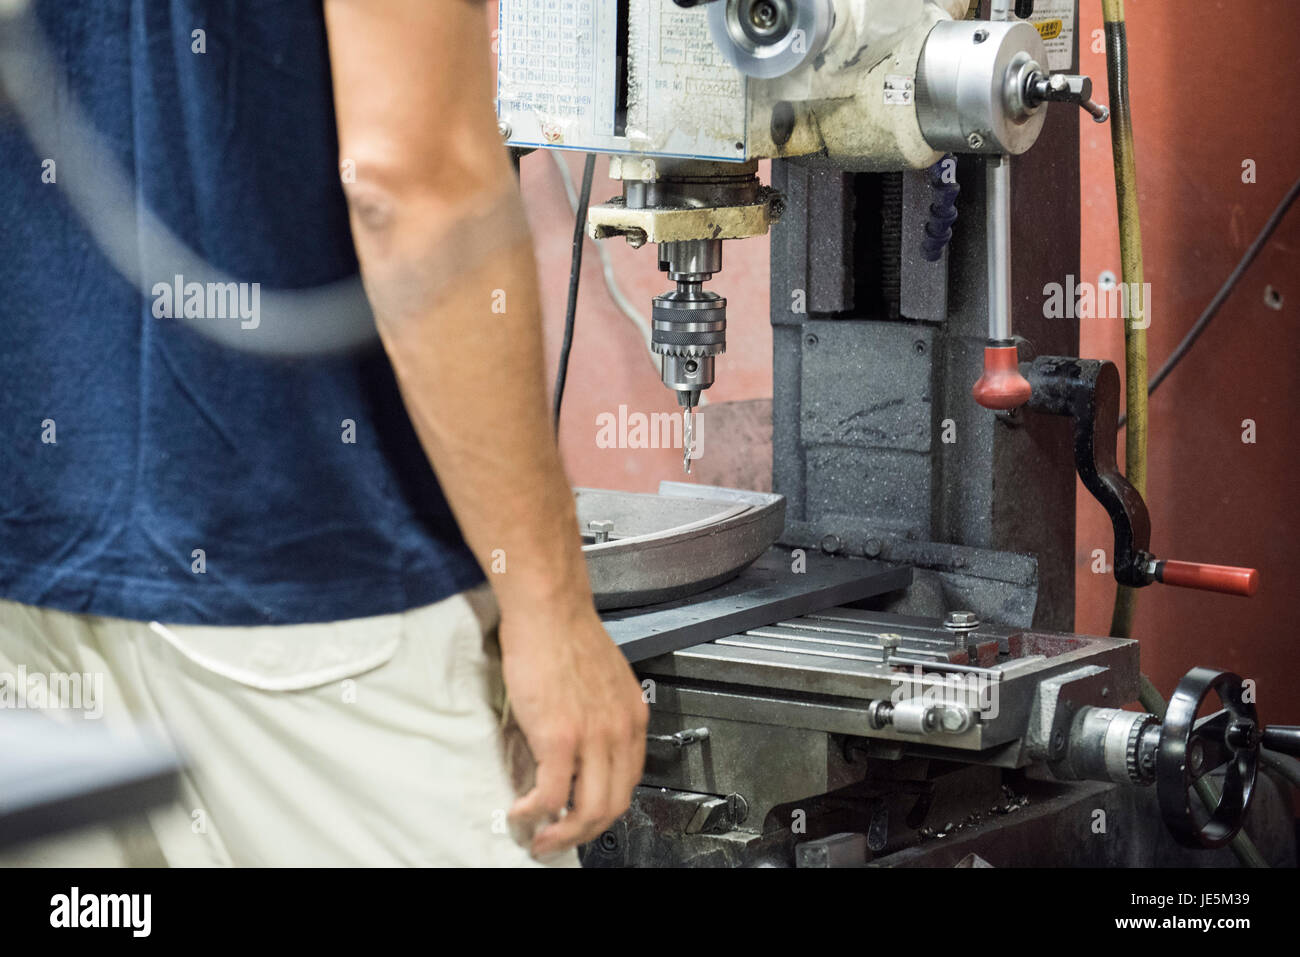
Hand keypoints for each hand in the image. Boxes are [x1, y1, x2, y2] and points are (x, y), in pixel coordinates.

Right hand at [499, 603, 647, 858]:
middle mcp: (620, 731)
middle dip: (584, 832)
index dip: (604, 807)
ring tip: (539, 839)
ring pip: (587, 810)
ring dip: (561, 835)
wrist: (550, 607)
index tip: (582, 815)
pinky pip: (551, 794)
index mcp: (631, 716)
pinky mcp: (561, 737)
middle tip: (559, 840)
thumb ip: (597, 712)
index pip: (628, 780)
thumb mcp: (600, 678)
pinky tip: (521, 813)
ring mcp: (593, 737)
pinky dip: (535, 814)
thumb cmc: (565, 631)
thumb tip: (578, 743)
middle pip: (613, 805)